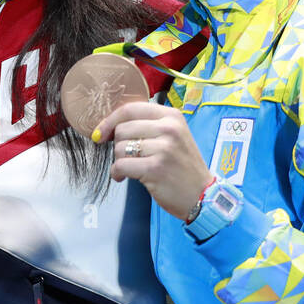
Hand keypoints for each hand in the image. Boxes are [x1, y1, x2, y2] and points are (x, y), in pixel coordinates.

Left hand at [92, 102, 215, 220]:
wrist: (202, 194)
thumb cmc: (183, 167)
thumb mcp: (173, 136)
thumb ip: (148, 126)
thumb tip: (111, 125)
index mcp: (171, 116)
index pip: (130, 109)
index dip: (110, 120)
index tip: (101, 132)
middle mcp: (169, 129)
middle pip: (122, 129)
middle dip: (118, 145)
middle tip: (128, 157)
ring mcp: (163, 148)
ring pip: (119, 148)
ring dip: (118, 160)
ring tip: (131, 168)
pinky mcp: (155, 168)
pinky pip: (120, 165)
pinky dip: (117, 172)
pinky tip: (123, 177)